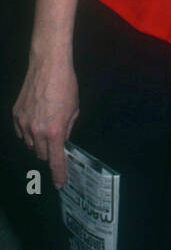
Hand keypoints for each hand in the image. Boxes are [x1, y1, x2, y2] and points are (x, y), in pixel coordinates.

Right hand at [13, 58, 79, 188]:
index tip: (59, 184)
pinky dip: (28, 131)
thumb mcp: (74, 109)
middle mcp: (37, 130)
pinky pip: (21, 133)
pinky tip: (35, 120)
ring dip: (38, 141)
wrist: (48, 66)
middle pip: (41, 155)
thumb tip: (62, 140)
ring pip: (30, 145)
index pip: (55, 161)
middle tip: (56, 139)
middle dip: (49, 151)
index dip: (58, 174)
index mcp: (55, 131)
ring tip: (46, 123)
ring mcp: (24, 123)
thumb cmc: (65, 85)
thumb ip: (68, 129)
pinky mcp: (16, 115)